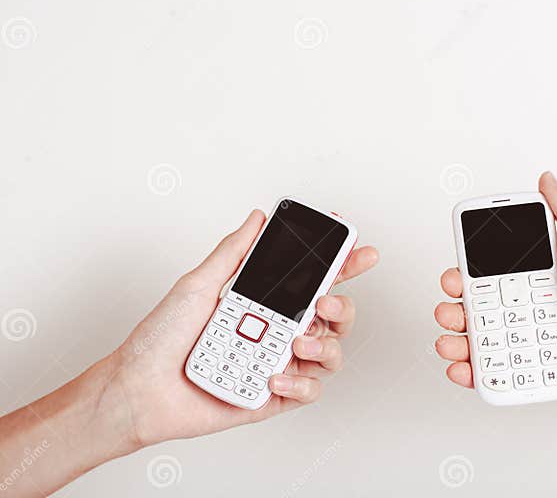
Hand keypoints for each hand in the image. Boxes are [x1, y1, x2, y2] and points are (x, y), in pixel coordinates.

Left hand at [113, 210, 378, 445]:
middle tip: (324, 301)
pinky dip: (299, 383)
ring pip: (331, 353)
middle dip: (342, 306)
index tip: (359, 249)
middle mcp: (277, 332)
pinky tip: (274, 375)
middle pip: (334, 317)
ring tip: (296, 342)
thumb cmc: (160, 339)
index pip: (314, 280)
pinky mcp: (274, 397)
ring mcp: (279, 364)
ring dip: (324, 346)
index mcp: (264, 303)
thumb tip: (257, 218)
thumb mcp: (198, 285)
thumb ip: (233, 252)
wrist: (139, 390)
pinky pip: (309, 390)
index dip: (343, 265)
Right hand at [434, 172, 556, 398]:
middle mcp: (523, 316)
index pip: (483, 281)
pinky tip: (463, 369)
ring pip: (478, 347)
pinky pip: (498, 378)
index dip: (461, 280)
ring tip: (450, 342)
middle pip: (472, 315)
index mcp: (529, 287)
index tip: (453, 277)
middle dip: (451, 312)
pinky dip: (473, 376)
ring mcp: (526, 347)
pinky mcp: (534, 375)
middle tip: (450, 310)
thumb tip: (548, 180)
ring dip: (454, 344)